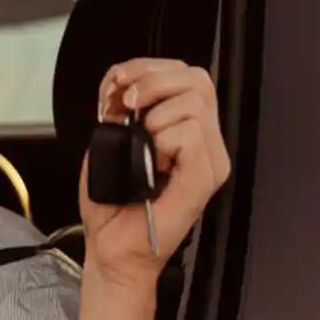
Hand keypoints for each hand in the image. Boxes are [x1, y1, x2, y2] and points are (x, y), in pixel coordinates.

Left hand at [80, 58, 230, 289]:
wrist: (111, 250)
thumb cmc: (113, 205)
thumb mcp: (110, 143)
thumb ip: (123, 110)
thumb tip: (123, 86)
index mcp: (188, 131)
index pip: (185, 75)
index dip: (145, 69)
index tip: (114, 89)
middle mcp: (206, 143)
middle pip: (197, 79)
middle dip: (150, 80)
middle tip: (124, 105)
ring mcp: (209, 162)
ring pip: (194, 103)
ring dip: (154, 115)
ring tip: (139, 143)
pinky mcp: (204, 179)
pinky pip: (190, 134)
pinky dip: (162, 139)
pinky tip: (150, 162)